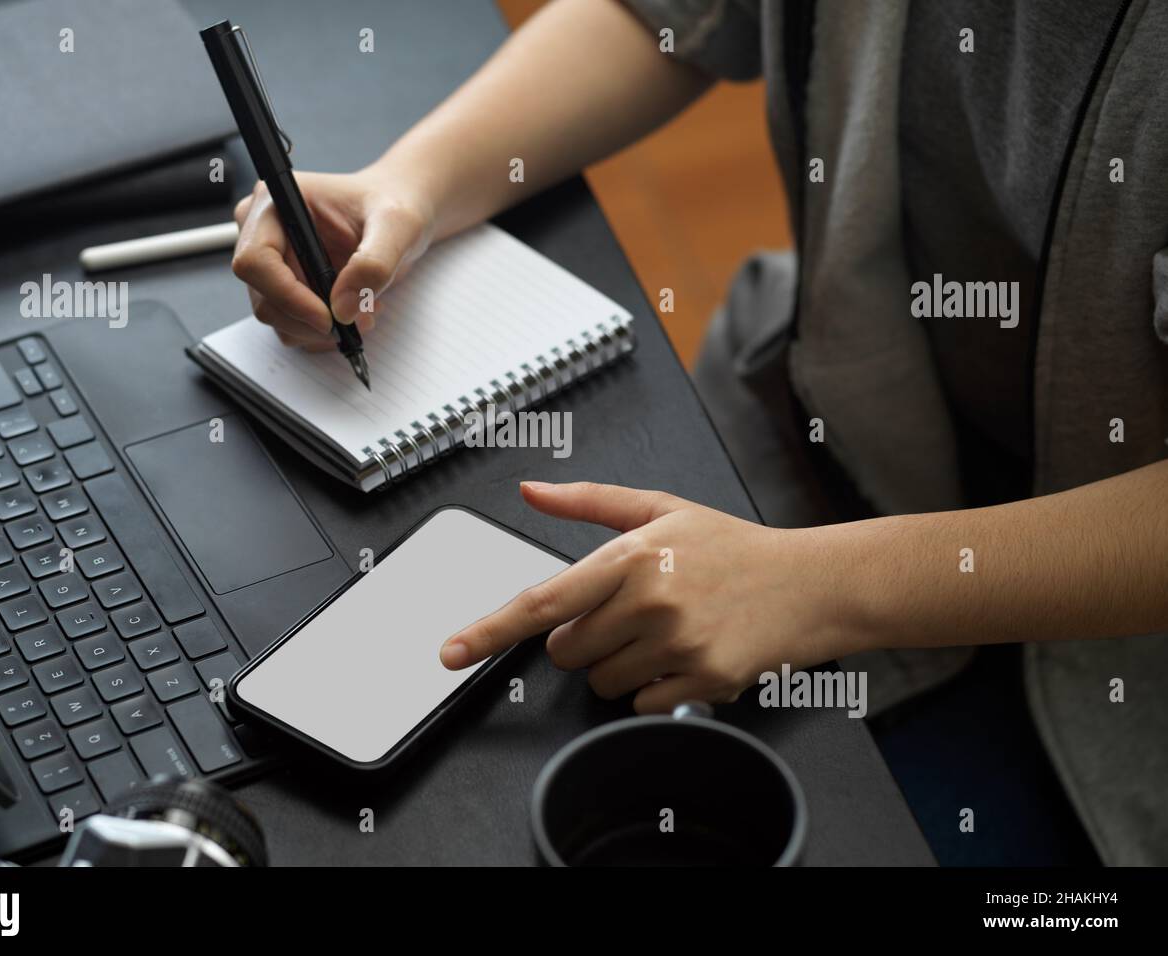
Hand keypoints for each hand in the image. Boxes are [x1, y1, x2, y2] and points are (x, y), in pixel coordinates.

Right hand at [231, 168, 434, 348]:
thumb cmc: (393, 204)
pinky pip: (292, 327)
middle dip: (313, 319)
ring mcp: (271, 264)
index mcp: (277, 202)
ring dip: (322, 329)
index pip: (256, 260)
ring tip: (365, 310)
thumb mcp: (398, 225)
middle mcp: (264, 232)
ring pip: (277, 318)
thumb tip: (342, 308)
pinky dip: (324, 332)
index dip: (288, 296)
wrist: (396, 218)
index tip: (329, 317)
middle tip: (361, 317)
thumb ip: (375, 263)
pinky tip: (354, 311)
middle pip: (264, 298)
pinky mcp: (284, 288)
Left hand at [439, 481, 866, 712]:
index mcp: (632, 555)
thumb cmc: (730, 547)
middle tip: (631, 612)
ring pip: (602, 681)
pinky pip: (641, 703)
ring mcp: (677, 645)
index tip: (451, 651)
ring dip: (620, 664)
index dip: (489, 629)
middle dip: (587, 637)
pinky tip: (686, 654)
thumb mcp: (660, 509)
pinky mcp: (703, 682)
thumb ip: (588, 502)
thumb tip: (531, 491)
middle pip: (567, 652)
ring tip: (665, 630)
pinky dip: (655, 687)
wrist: (809, 584)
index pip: (543, 601)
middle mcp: (650, 601)